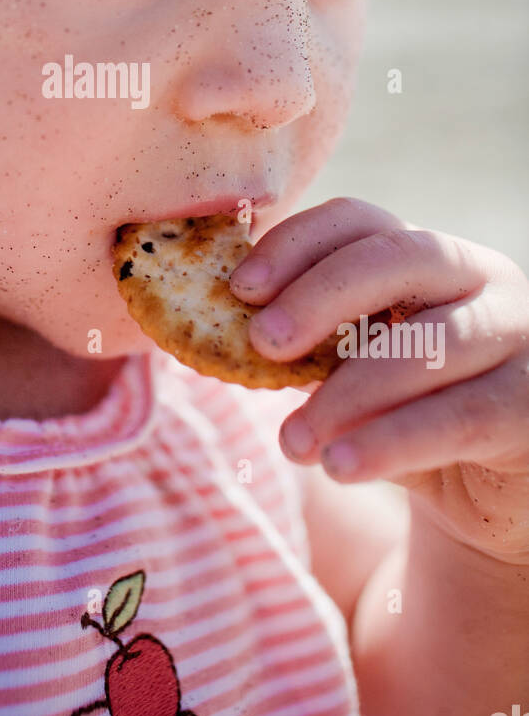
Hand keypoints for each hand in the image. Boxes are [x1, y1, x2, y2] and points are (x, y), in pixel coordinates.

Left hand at [229, 197, 528, 564]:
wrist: (491, 494)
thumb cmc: (407, 416)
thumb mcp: (352, 372)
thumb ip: (305, 347)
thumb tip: (217, 334)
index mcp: (424, 256)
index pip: (360, 221)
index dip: (296, 245)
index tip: (239, 290)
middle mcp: (479, 277)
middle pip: (401, 255)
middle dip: (322, 295)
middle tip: (262, 344)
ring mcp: (517, 334)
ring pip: (433, 343)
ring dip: (350, 391)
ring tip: (293, 441)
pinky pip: (462, 416)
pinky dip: (395, 441)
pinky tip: (342, 465)